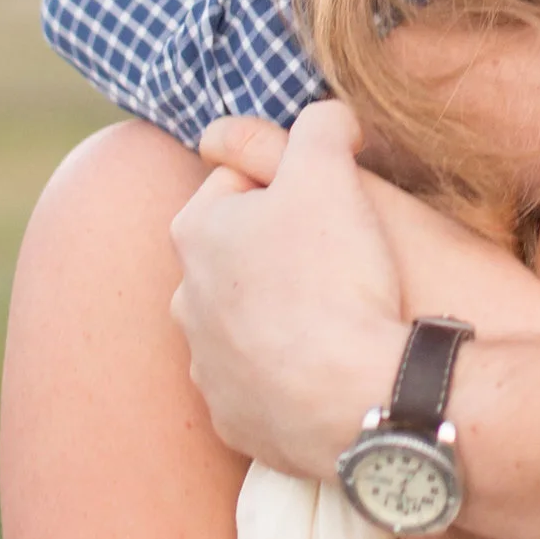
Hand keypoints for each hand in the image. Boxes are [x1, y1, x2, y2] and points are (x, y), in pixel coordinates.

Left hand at [170, 101, 404, 476]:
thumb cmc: (336, 276)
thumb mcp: (330, 170)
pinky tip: (332, 367)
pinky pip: (261, 385)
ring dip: (283, 315)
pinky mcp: (235, 420)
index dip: (293, 184)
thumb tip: (327, 118)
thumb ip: (320, 125)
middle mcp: (185, 302)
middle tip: (342, 256)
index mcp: (196, 233)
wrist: (355, 395)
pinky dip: (291, 374)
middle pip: (240, 256)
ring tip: (340, 315)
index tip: (331, 200)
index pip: (240, 183)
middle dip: (280, 251)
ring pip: (246, 323)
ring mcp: (207, 367)